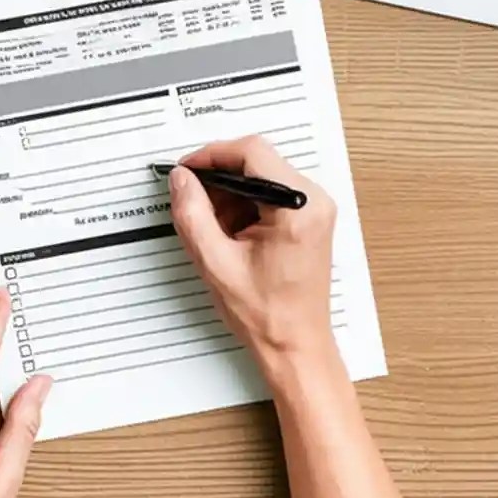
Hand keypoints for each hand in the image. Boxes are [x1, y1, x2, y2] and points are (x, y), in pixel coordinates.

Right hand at [168, 135, 338, 377]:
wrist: (294, 344)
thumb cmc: (266, 315)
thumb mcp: (215, 263)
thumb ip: (193, 214)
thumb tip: (182, 179)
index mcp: (298, 208)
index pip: (252, 152)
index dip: (212, 155)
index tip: (187, 170)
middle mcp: (314, 202)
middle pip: (257, 161)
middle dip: (219, 179)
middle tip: (193, 203)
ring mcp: (315, 209)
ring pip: (261, 176)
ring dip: (231, 195)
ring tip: (215, 230)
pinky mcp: (309, 218)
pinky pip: (270, 193)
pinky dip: (244, 206)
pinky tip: (231, 235)